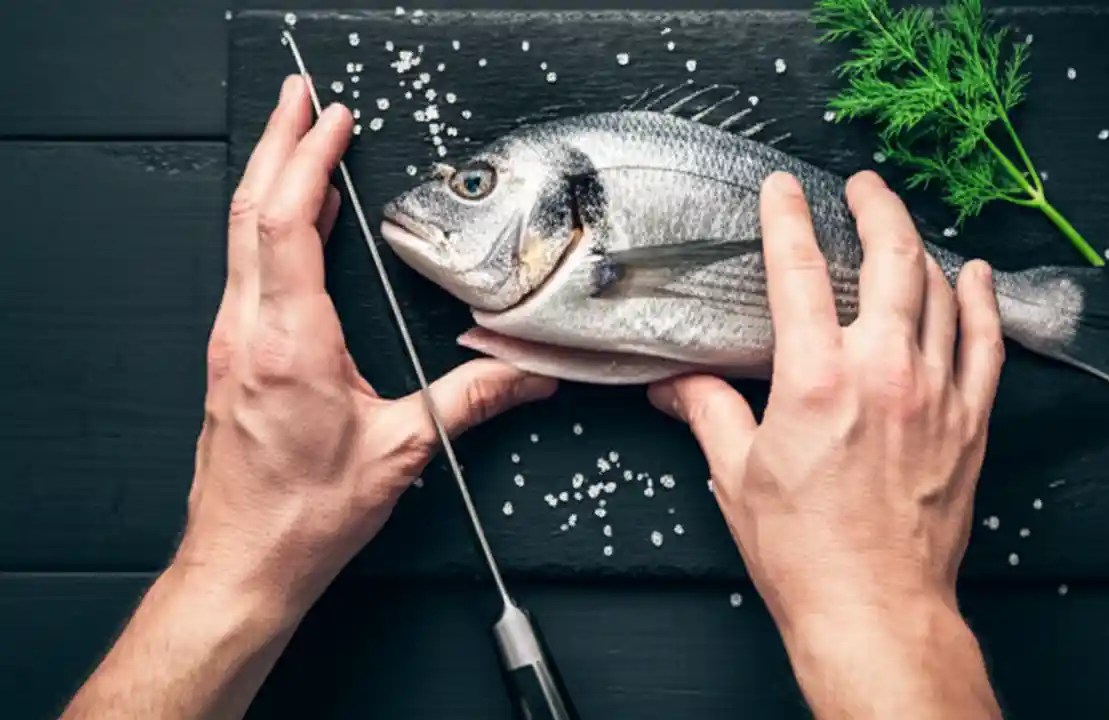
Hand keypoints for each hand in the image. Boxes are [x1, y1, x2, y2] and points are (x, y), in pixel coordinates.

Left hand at [178, 75, 557, 614]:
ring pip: (240, 237)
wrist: (241, 564)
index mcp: (289, 342)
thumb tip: (527, 374)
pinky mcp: (233, 361)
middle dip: (276, 142)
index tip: (328, 119)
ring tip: (296, 140)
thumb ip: (472, 402)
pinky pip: (246, 270)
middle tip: (298, 97)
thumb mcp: (403, 451)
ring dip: (268, 179)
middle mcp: (249, 332)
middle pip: (250, 210)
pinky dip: (268, 226)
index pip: (285, 221)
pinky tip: (291, 223)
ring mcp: (233, 344)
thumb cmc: (302, 515)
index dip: (307, 159)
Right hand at [649, 171, 1003, 717]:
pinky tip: (973, 276)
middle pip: (890, 259)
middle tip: (861, 187)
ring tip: (902, 227)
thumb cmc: (805, 552)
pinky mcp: (970, 422)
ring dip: (920, 246)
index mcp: (815, 379)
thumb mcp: (736, 476)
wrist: (874, 610)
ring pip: (940, 292)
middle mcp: (883, 373)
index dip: (788, 219)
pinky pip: (986, 343)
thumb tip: (679, 384)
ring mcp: (936, 394)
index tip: (784, 190)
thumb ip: (708, 412)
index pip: (800, 271)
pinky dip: (980, 302)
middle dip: (875, 208)